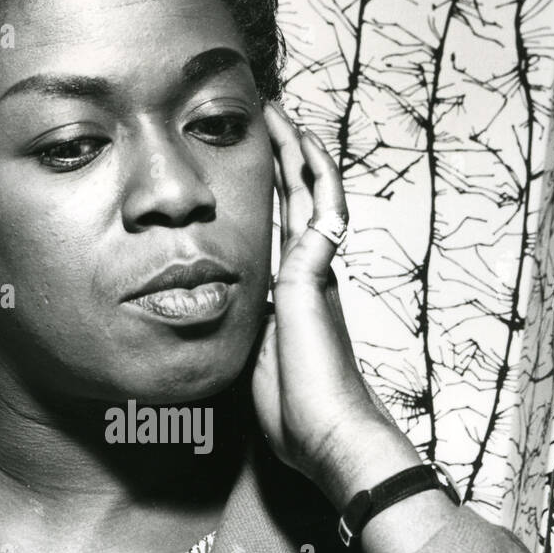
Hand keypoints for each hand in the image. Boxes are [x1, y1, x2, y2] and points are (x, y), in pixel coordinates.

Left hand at [252, 103, 420, 509]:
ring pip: (313, 195)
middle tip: (270, 119)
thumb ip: (247, 339)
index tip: (260, 166)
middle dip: (285, 159)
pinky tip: (301, 144)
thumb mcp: (256, 367)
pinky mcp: (314, 276)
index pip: (285, 232)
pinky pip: (321, 209)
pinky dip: (314, 173)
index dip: (275, 196)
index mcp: (297, 299)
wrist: (330, 437)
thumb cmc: (299, 416)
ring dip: (298, 152)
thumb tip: (223, 330)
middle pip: (300, 202)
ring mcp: (317, 273)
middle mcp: (311, 278)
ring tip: (281, 115)